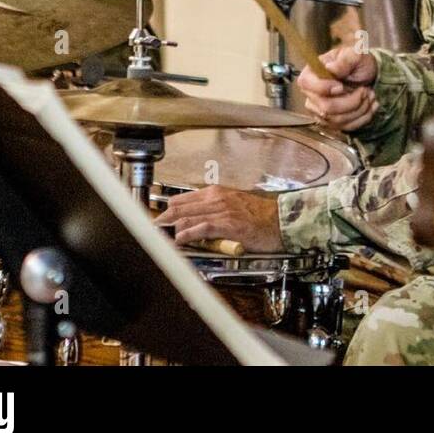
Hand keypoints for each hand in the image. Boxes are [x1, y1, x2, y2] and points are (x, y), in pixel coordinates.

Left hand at [156, 186, 283, 252]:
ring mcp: (222, 211)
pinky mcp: (228, 224)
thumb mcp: (234, 206)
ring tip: (159, 237)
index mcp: (217, 192)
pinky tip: (179, 240)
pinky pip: (200, 228)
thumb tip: (194, 220)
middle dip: (161, 219)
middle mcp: (217, 198)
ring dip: (170, 228)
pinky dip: (186, 234)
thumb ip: (214, 210)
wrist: (282, 220)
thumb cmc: (261, 216)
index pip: (182, 199)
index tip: (156, 220)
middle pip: (179, 207)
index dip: (166, 210)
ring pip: (186, 217)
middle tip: (151, 230)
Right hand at [297, 45, 378, 131]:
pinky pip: (346, 127)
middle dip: (351, 101)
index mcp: (311, 74)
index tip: (342, 86)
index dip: (325, 88)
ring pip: (338, 120)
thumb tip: (330, 68)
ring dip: (360, 109)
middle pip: (326, 108)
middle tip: (365, 90)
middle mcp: (311, 94)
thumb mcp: (355, 54)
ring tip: (369, 95)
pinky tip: (370, 105)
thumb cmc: (358, 62)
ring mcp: (320, 111)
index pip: (307, 85)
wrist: (368, 74)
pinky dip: (363, 117)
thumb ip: (344, 61)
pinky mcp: (332, 122)